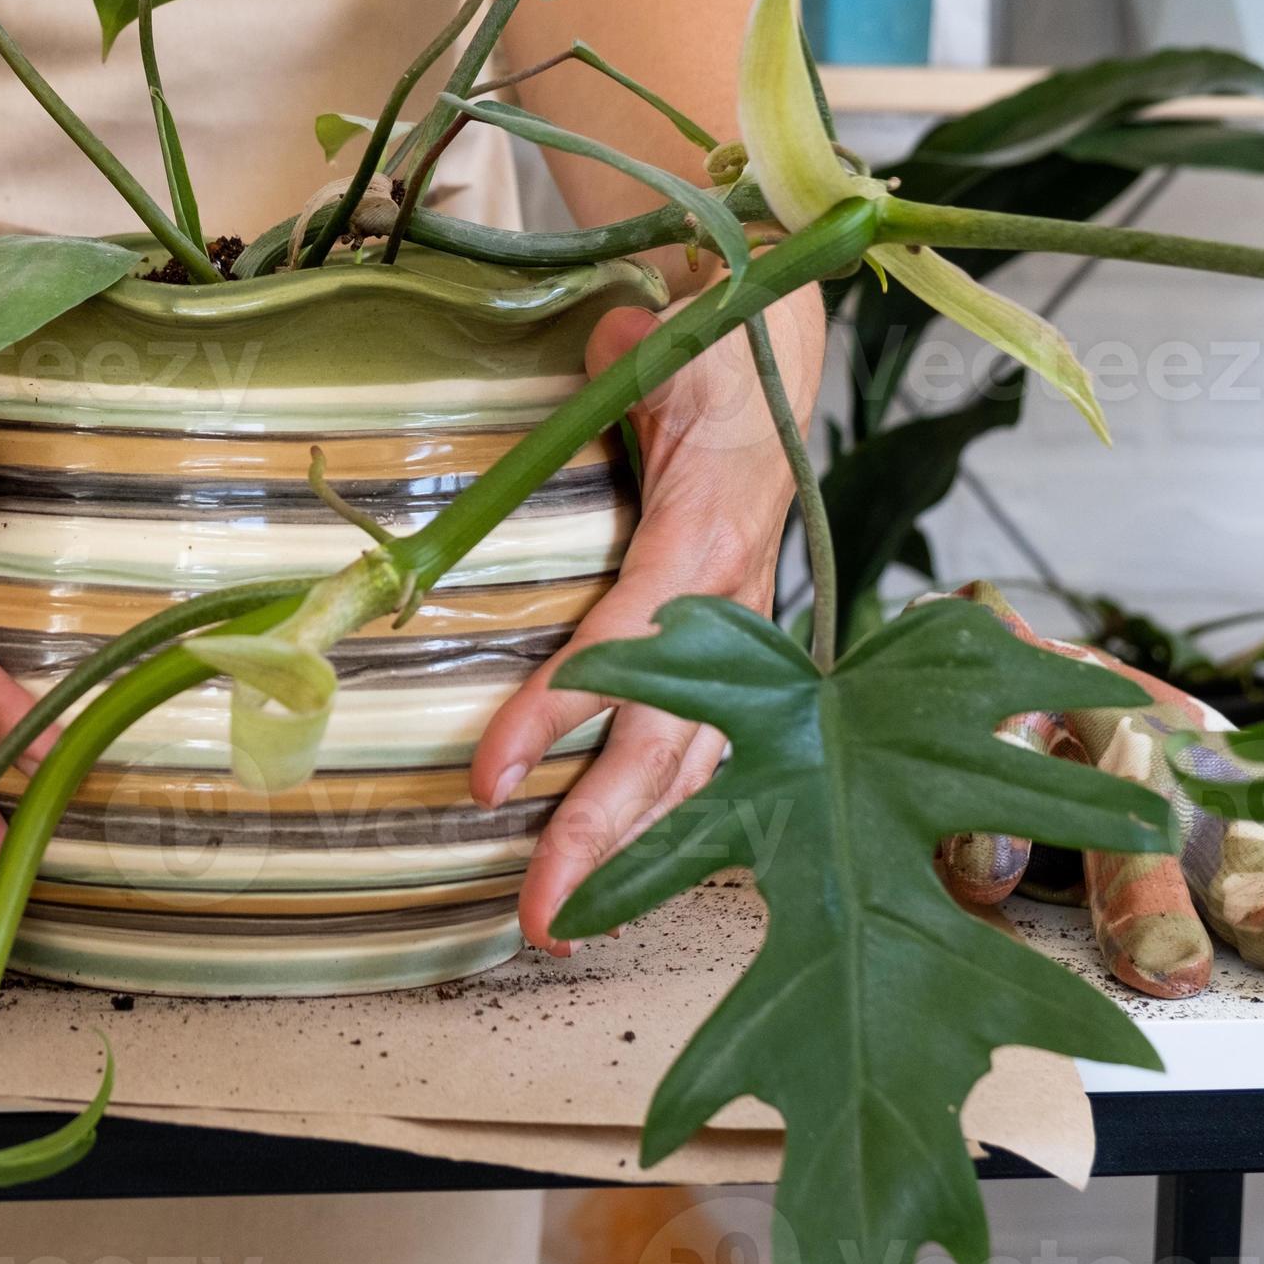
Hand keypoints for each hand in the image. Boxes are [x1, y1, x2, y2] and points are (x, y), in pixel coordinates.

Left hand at [471, 286, 825, 951]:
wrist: (776, 347)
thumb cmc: (709, 351)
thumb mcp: (663, 352)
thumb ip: (624, 362)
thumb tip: (597, 343)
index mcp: (706, 532)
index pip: (627, 643)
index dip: (557, 713)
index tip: (488, 778)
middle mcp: (732, 603)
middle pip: (669, 744)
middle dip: (603, 839)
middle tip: (539, 917)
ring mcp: (741, 636)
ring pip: (694, 766)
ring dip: (633, 849)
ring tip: (567, 920)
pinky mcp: (736, 649)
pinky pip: (704, 746)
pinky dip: (665, 814)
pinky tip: (624, 869)